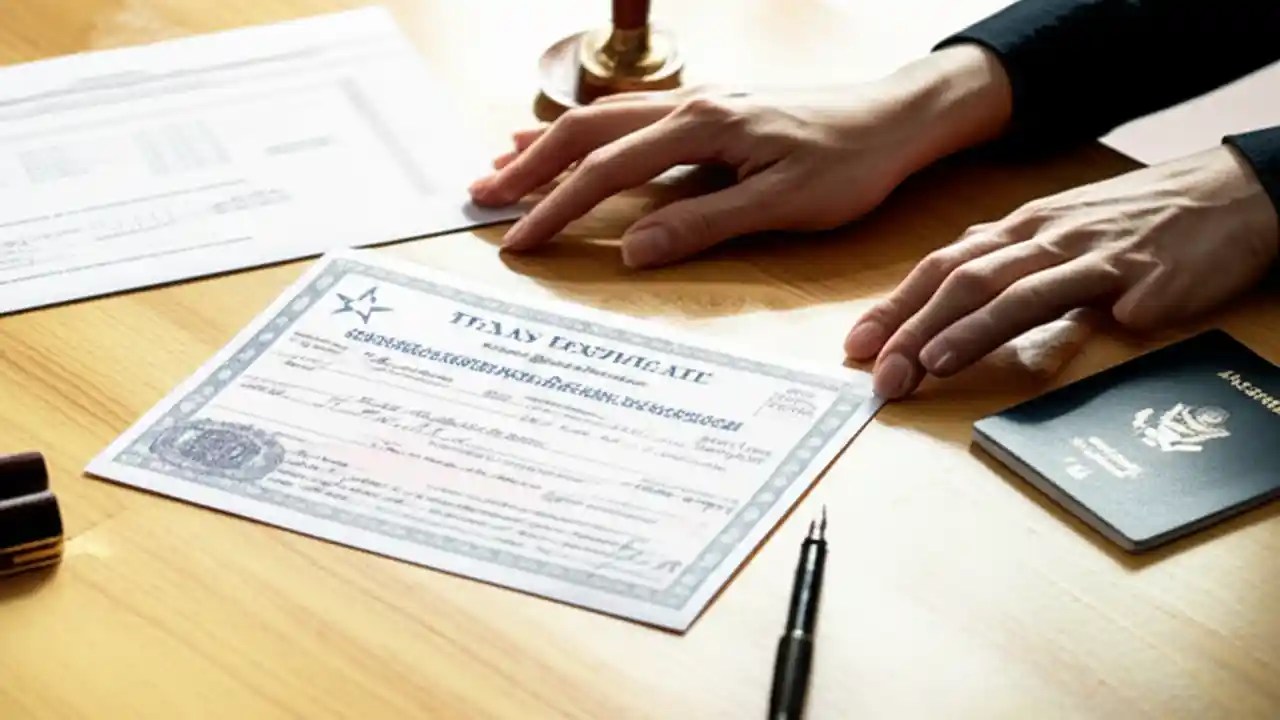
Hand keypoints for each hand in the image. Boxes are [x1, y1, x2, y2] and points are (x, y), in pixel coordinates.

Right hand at [469, 45, 1011, 267]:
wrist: (896, 116)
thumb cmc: (849, 162)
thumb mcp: (782, 204)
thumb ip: (704, 224)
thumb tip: (632, 250)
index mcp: (701, 127)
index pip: (606, 171)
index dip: (556, 208)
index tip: (517, 243)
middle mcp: (690, 105)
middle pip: (587, 132)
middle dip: (530, 168)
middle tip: (480, 197)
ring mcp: (698, 103)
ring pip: (604, 119)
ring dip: (550, 145)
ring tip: (502, 168)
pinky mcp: (711, 111)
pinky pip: (631, 118)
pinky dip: (589, 134)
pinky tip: (571, 142)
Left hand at [845, 145, 1279, 398]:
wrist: (1231, 194)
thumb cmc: (1139, 223)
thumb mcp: (1063, 238)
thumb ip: (1013, 271)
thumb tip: (959, 314)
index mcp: (1021, 229)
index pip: (941, 266)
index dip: (896, 305)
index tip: (857, 344)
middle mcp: (1043, 235)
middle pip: (961, 279)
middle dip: (912, 327)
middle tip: (878, 373)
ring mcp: (1089, 252)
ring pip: (1012, 288)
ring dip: (964, 328)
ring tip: (927, 364)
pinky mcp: (1138, 273)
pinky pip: (1093, 295)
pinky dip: (1055, 324)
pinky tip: (1034, 355)